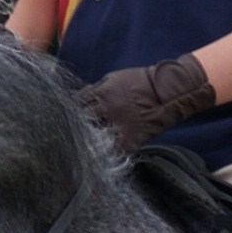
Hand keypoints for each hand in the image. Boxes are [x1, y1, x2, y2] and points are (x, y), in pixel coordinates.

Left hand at [79, 54, 217, 155]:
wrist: (165, 93)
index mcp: (101, 93)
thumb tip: (77, 98)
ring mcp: (118, 126)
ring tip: (83, 144)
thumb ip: (94, 89)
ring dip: (88, 141)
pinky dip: (106, 154)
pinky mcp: (130, 140)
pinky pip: (113, 152)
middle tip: (70, 132)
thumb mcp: (113, 78)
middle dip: (75, 126)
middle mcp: (107, 110)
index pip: (76, 104)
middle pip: (81, 122)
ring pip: (94, 139)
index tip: (66, 116)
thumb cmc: (139, 83)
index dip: (69, 110)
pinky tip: (101, 154)